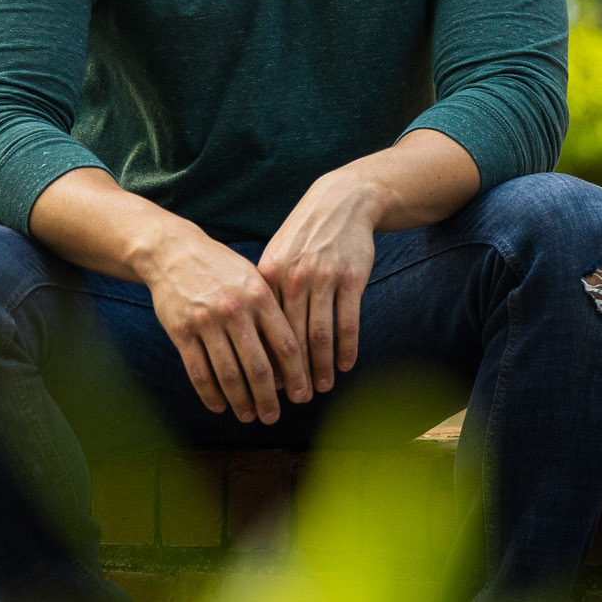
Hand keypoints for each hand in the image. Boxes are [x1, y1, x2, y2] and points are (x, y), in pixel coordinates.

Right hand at [139, 231, 307, 422]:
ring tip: (249, 416)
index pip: (286, 344)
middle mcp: (235, 309)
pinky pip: (199, 372)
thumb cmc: (221, 269)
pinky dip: (210, 394)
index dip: (297, 375)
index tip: (302, 395)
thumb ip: (272, 312)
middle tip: (273, 417)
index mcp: (260, 295)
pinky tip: (219, 406)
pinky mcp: (181, 331)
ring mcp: (206, 321)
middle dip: (269, 398)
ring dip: (241, 401)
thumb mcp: (253, 279)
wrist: (173, 251)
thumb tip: (292, 358)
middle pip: (259, 366)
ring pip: (229, 374)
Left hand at [258, 169, 381, 392]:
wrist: (341, 202)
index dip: (265, 361)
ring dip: (321, 366)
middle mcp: (292, 278)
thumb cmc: (304, 236)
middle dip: (292, 374)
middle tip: (294, 399)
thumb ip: (264, 292)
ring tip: (321, 388)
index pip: (262, 329)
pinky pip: (347, 321)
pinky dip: (347, 348)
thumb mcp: (276, 256)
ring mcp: (323, 278)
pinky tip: (346, 365)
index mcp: (268, 276)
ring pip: (319, 334)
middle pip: (290, 338)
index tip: (266, 386)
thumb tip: (250, 336)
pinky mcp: (350, 278)